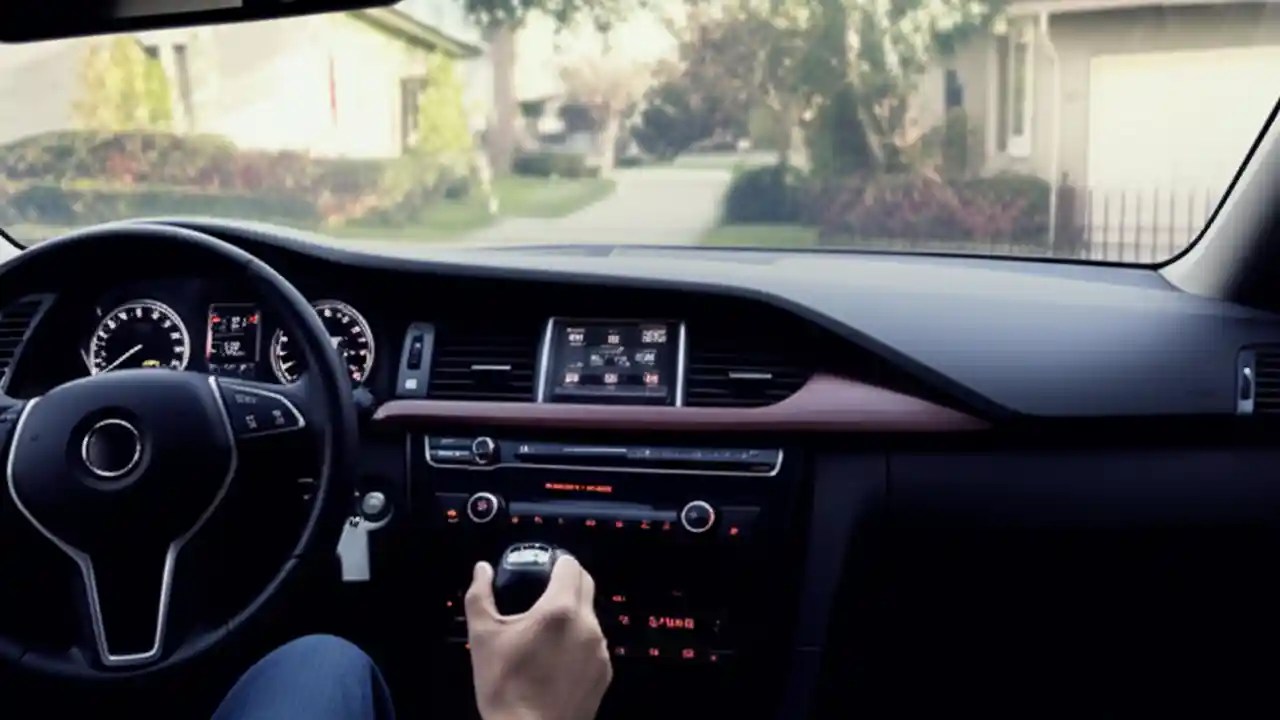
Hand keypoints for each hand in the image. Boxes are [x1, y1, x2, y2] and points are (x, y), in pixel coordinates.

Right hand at [465, 555, 611, 719]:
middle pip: (586, 585)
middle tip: (541, 590)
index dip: (556, 560)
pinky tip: (557, 658)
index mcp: (560, 610)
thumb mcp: (482, 638)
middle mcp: (588, 625)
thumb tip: (482, 568)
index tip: (541, 567)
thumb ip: (480, 595)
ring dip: (572, 614)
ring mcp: (601, 651)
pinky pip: (593, 644)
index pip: (571, 565)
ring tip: (545, 631)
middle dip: (567, 581)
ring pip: (590, 617)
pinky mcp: (605, 673)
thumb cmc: (503, 685)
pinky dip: (579, 641)